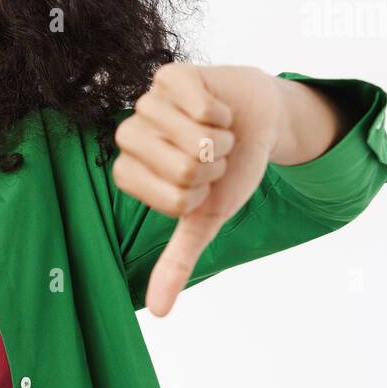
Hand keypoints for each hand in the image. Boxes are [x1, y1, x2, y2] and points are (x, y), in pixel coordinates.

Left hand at [111, 63, 284, 316]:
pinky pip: (201, 104)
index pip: (168, 198)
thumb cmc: (226, 169)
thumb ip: (177, 261)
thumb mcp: (204, 218)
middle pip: (180, 168)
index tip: (200, 184)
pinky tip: (217, 107)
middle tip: (210, 156)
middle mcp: (131, 135)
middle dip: (211, 167)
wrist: (256, 119)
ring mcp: (147, 101)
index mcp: (130, 172)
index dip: (198, 194)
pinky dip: (222, 111)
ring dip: (219, 139)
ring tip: (215, 132)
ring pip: (193, 136)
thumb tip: (158, 313)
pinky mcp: (169, 74)